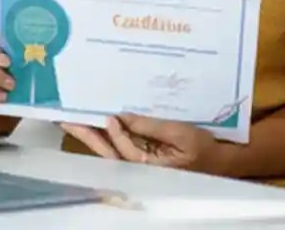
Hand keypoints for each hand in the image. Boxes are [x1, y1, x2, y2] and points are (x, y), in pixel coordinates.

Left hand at [61, 115, 218, 171]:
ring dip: (92, 135)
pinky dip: (105, 135)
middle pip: (106, 152)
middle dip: (86, 135)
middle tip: (66, 119)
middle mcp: (138, 169)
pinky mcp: (140, 158)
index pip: (125, 149)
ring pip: (109, 150)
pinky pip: (118, 147)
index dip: (116, 132)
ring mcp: (138, 164)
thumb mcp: (180, 134)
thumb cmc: (202, 149)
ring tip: (73, 119)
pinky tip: (96, 122)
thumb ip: (151, 127)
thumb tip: (123, 117)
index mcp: (149, 168)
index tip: (110, 115)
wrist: (218, 160)